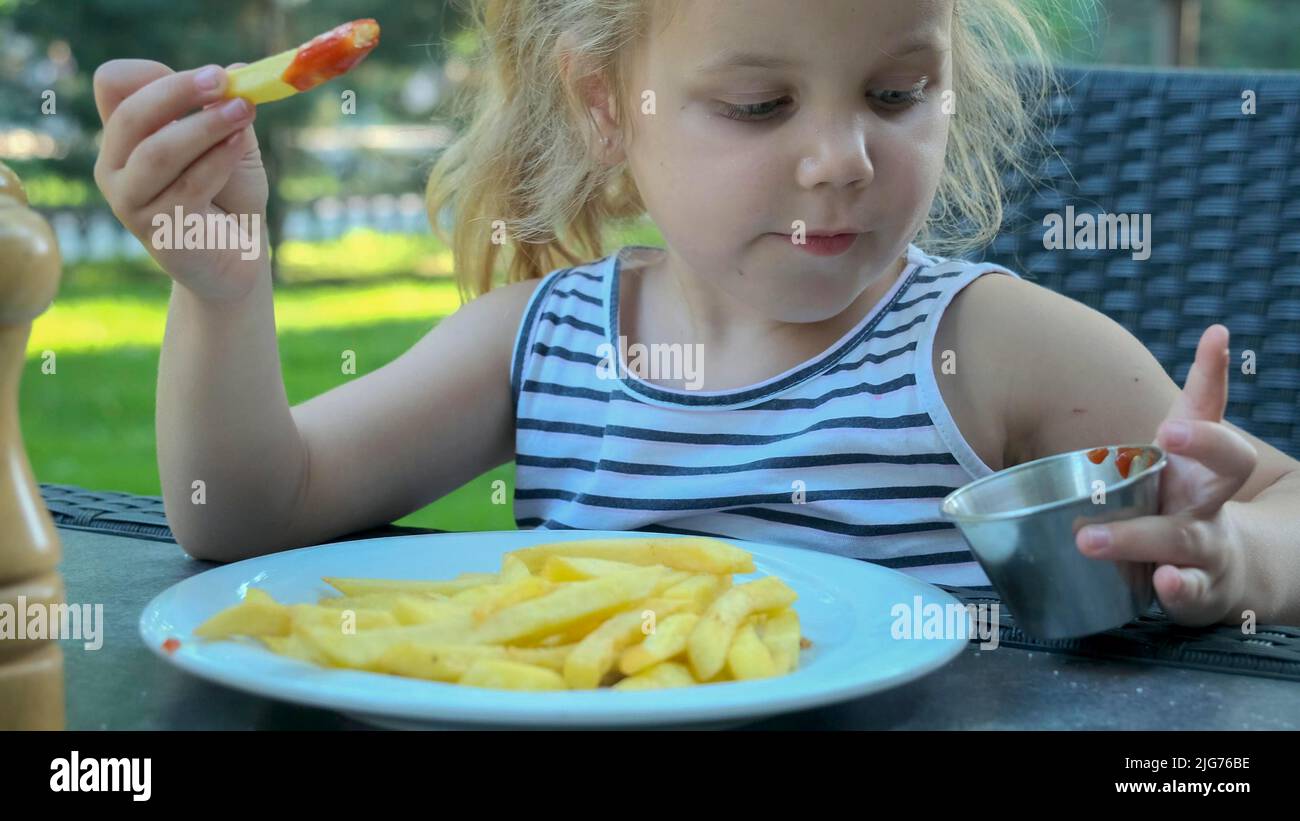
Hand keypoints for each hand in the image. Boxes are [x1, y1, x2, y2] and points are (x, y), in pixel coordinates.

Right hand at [92, 59, 268, 302]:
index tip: (210, 76)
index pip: (112, 85)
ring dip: (205, 126)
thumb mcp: (231, 143)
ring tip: (245, 111)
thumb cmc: (231, 193)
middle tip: (223, 80)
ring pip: (158, 152)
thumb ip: (224, 111)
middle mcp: (114, 166)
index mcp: (124, 136)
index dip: (155, 76)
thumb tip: (234, 70)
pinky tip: (239, 145)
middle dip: (178, 92)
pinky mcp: (157, 231)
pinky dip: (218, 160)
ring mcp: (129, 201)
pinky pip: (187, 186)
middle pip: (130, 115)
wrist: (241, 253)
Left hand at [1075, 324, 1257, 626]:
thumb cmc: (1185, 496)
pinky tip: (1161, 582)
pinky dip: (1176, 588)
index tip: (1215, 339)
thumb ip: (1185, 400)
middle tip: (1170, 429)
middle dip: (1205, 443)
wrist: (1227, 569)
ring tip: (1090, 539)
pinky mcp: (1196, 587)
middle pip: (1229, 465)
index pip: (1215, 411)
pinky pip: (1188, 589)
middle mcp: (1212, 498)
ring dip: (1136, 537)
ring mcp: (1206, 545)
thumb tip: (1211, 331)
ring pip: (1181, 538)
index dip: (1214, 375)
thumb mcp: (1180, 450)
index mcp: (1202, 461)